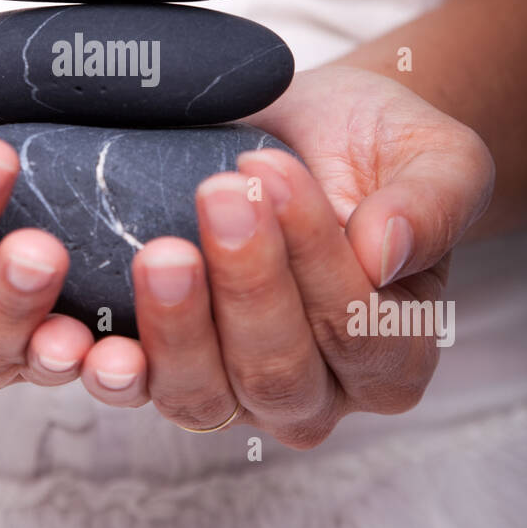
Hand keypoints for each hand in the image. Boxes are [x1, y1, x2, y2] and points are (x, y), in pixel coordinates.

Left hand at [81, 65, 494, 445]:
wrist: (303, 132)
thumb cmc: (373, 148)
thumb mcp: (435, 155)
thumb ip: (432, 203)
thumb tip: (389, 248)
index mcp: (393, 354)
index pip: (359, 329)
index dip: (315, 257)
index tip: (273, 173)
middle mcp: (318, 391)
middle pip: (278, 370)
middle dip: (245, 283)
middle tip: (217, 195)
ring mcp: (235, 391)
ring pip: (203, 395)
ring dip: (176, 326)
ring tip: (161, 252)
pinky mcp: (167, 370)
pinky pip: (136, 388)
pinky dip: (113, 368)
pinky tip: (91, 334)